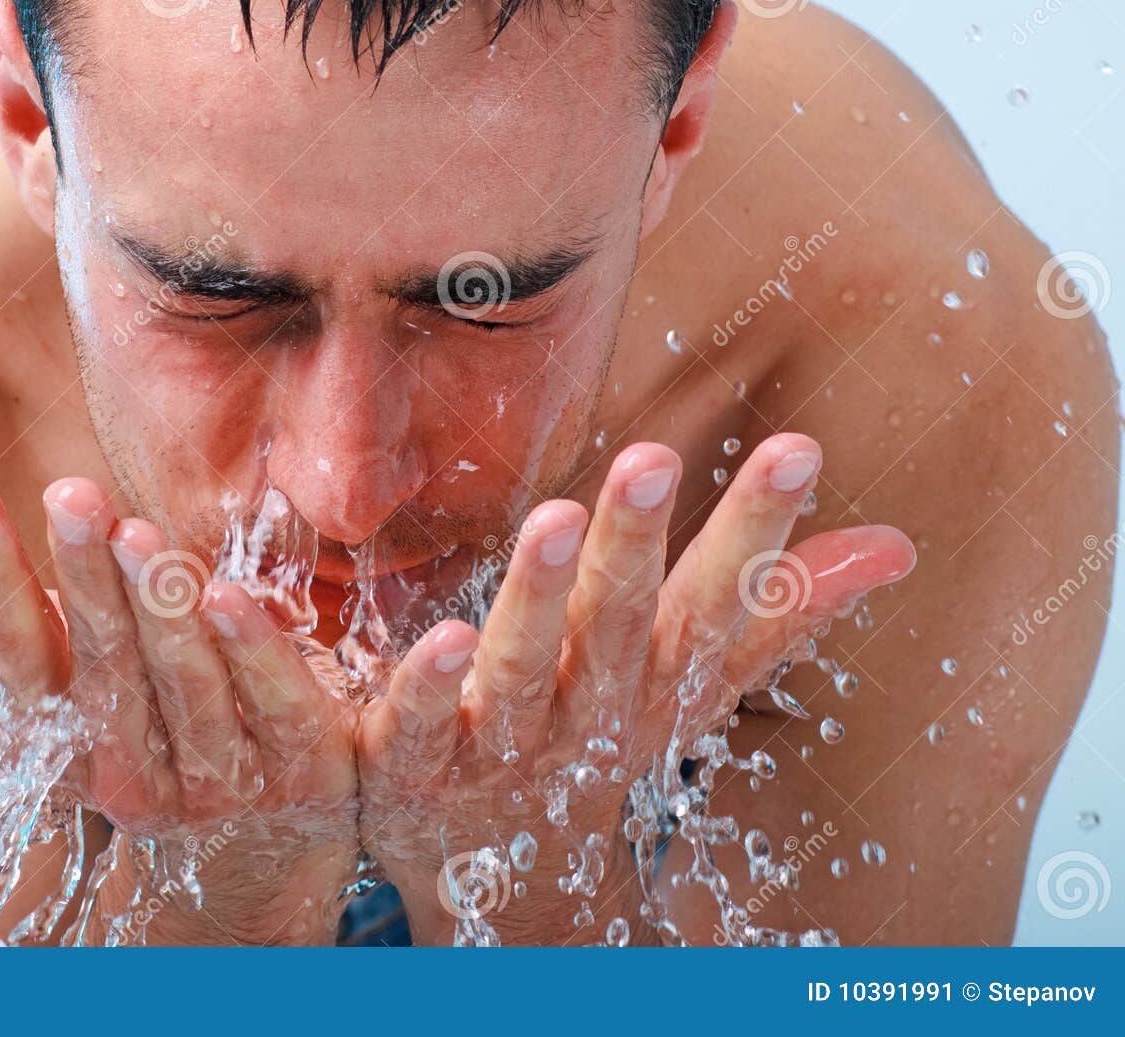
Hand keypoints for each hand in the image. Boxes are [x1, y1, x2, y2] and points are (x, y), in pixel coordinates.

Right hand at [0, 477, 359, 944]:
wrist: (258, 850)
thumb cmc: (137, 723)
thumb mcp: (52, 670)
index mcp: (62, 734)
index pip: (10, 656)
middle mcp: (126, 768)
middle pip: (96, 666)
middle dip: (79, 579)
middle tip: (68, 495)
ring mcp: (212, 778)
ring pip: (179, 687)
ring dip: (157, 609)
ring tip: (135, 531)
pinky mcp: (297, 769)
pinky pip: (270, 704)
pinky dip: (247, 651)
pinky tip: (226, 593)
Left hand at [355, 433, 915, 944]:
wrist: (493, 863)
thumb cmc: (591, 733)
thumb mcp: (688, 678)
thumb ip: (777, 608)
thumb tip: (896, 546)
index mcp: (651, 680)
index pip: (713, 601)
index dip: (754, 531)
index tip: (797, 450)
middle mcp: (585, 710)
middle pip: (616, 625)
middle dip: (636, 544)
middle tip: (652, 459)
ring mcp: (501, 745)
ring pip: (521, 669)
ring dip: (539, 597)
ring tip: (556, 518)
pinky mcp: (415, 766)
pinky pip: (423, 727)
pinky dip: (430, 690)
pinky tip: (444, 639)